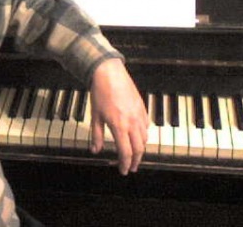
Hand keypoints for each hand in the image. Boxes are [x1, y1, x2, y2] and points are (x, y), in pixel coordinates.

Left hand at [90, 58, 147, 174]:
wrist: (108, 73)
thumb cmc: (100, 93)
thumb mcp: (95, 116)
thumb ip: (97, 135)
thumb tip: (95, 150)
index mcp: (119, 126)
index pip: (125, 152)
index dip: (125, 164)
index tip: (123, 170)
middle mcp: (132, 122)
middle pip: (138, 149)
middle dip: (135, 161)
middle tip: (131, 167)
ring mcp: (139, 114)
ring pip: (145, 138)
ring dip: (140, 149)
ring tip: (135, 154)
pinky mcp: (142, 107)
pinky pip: (147, 125)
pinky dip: (144, 135)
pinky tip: (139, 136)